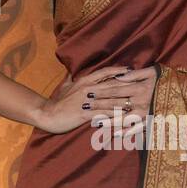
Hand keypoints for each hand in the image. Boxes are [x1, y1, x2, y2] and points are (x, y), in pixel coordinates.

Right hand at [34, 64, 157, 134]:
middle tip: (139, 86)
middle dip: (126, 86)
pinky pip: (103, 115)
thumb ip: (70, 79)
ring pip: (109, 101)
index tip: (129, 69)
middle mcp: (87, 89)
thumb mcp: (64, 86)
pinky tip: (122, 118)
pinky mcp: (85, 114)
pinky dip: (113, 116)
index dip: (117, 71)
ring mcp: (87, 102)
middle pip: (111, 86)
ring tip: (136, 103)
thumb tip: (71, 73)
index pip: (103, 73)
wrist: (47, 114)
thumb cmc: (56, 101)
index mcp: (84, 81)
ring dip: (123, 102)